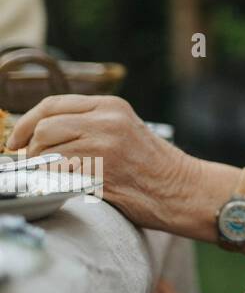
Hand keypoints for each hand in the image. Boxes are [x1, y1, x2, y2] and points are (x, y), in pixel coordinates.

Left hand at [5, 94, 194, 230]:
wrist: (181, 188)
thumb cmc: (152, 166)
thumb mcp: (124, 130)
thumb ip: (89, 124)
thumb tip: (40, 133)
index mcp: (112, 106)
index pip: (53, 104)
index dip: (26, 122)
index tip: (15, 141)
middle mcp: (107, 120)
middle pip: (44, 127)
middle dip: (31, 148)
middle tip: (34, 164)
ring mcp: (104, 144)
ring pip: (46, 151)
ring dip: (40, 167)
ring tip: (53, 177)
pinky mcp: (101, 169)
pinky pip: (57, 172)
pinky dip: (50, 181)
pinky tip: (63, 186)